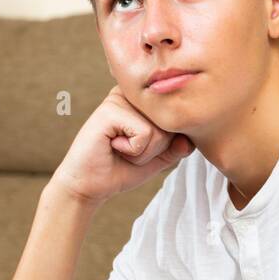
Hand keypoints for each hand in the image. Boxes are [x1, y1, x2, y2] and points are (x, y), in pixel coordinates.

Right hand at [50, 85, 194, 206]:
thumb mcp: (159, 158)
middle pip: (171, 124)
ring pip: (160, 130)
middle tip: (128, 150)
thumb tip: (189, 138)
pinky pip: (145, 134)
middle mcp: (133, 94)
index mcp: (144, 100)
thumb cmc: (121, 168)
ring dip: (144, 152)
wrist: (89, 185)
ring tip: (120, 148)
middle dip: (156, 149)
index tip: (140, 147)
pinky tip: (113, 146)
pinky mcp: (110, 110)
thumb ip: (178, 147)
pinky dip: (134, 151)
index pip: (178, 119)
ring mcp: (121, 98)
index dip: (166, 144)